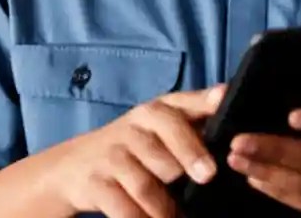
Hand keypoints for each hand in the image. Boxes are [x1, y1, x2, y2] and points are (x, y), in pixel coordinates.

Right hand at [50, 85, 224, 217]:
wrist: (76, 165)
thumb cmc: (134, 145)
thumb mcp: (162, 125)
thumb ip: (195, 113)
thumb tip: (225, 95)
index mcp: (157, 111)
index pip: (181, 107)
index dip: (202, 108)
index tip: (220, 109)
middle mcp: (134, 128)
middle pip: (168, 149)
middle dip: (188, 162)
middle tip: (206, 177)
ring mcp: (112, 155)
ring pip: (146, 185)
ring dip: (166, 208)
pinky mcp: (96, 183)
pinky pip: (123, 207)